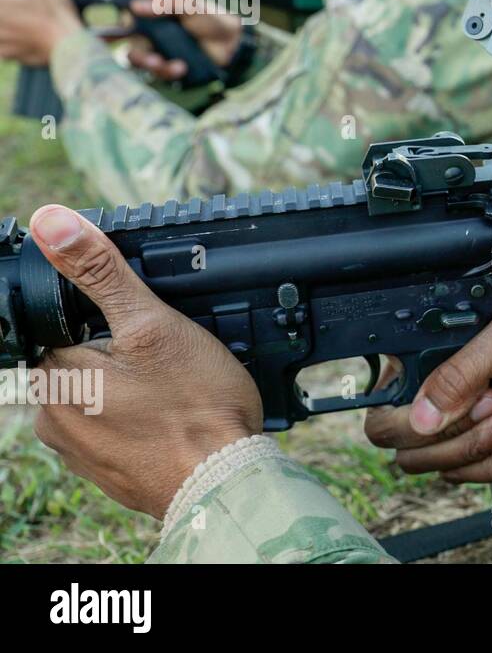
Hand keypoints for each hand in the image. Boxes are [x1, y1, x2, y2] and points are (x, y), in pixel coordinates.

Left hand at [29, 205, 261, 518]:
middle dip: (126, 353)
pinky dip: (146, 420)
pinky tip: (179, 417)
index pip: (66, 325)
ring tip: (181, 388)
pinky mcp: (109, 473)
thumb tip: (52, 223)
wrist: (224, 482)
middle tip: (173, 358)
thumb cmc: (194, 407)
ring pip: (105, 396)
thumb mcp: (153, 324)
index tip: (149, 326)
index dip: (110, 316)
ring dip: (136, 388)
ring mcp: (81, 452)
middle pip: (87, 360)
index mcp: (54, 376)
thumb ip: (101, 272)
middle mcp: (54, 419)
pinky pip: (121, 430)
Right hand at [124, 0, 243, 80]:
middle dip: (137, 55)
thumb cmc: (213, 19)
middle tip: (149, 58)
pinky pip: (162, 74)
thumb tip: (134, 6)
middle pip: (132, 48)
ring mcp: (164, 54)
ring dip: (150, 65)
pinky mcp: (174, 69)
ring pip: (144, 63)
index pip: (127, 24)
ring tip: (164, 64)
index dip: (114, 31)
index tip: (105, 37)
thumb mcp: (190, 5)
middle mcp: (155, 37)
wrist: (235, 43)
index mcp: (155, 17)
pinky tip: (182, 67)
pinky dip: (169, 72)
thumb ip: (165, 4)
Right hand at [364, 301, 491, 483]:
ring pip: (435, 465)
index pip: (386, 404)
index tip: (475, 399)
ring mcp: (450, 425)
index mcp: (425, 356)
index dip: (420, 416)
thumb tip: (421, 420)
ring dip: (483, 447)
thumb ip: (462, 372)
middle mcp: (430, 392)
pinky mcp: (473, 449)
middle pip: (405, 444)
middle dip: (459, 434)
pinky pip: (465, 477)